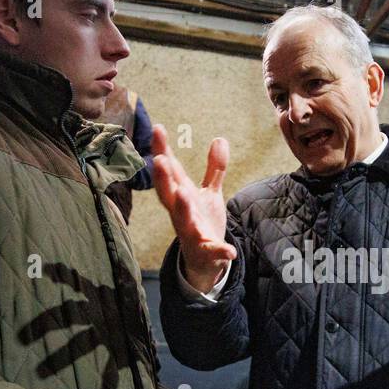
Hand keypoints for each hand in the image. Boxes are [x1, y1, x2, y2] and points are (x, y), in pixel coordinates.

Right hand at [151, 126, 235, 293]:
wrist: (205, 260)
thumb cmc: (202, 220)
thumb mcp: (208, 193)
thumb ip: (215, 168)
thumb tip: (220, 139)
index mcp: (180, 195)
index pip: (169, 171)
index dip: (162, 150)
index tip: (158, 128)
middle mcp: (180, 212)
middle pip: (168, 194)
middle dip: (163, 178)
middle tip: (160, 160)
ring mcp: (191, 232)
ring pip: (183, 220)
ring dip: (182, 207)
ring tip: (184, 192)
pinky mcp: (206, 250)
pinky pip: (212, 250)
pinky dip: (220, 250)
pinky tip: (231, 251)